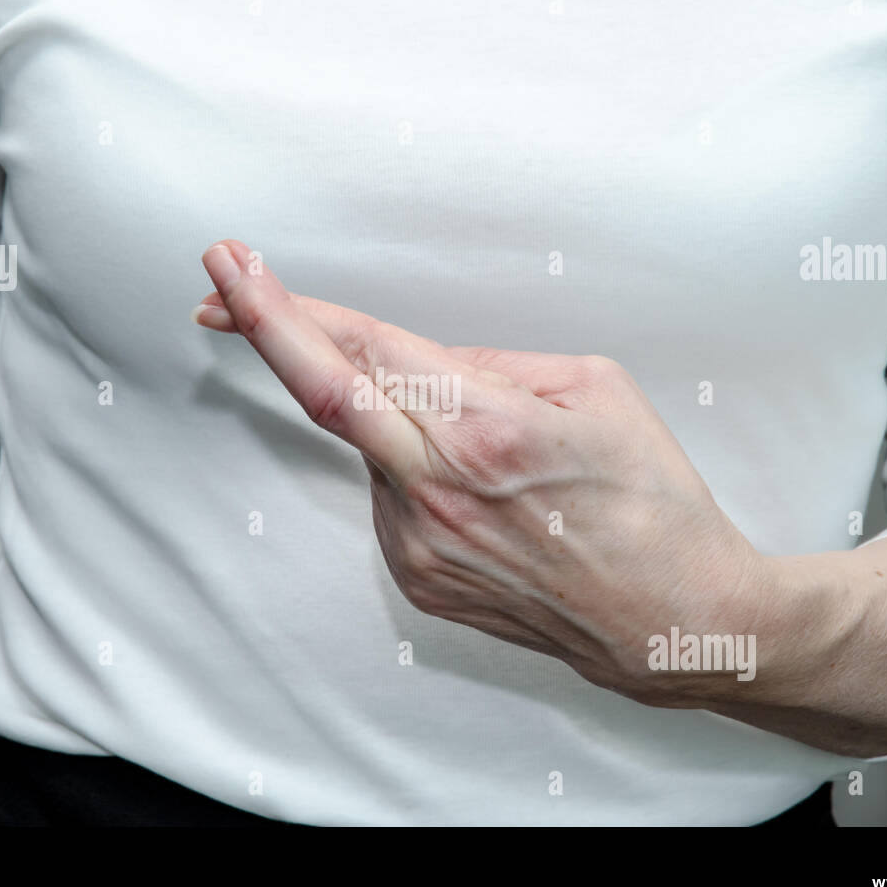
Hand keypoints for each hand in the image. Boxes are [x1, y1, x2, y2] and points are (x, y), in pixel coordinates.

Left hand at [194, 240, 778, 705]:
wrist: (671, 619)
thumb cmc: (650, 503)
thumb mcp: (594, 391)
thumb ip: (491, 364)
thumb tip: (418, 359)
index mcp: (487, 431)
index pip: (362, 352)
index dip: (286, 307)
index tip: (236, 267)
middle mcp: (438, 493)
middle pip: (321, 397)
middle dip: (260, 332)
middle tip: (215, 290)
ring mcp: (420, 545)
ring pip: (372, 446)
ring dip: (394, 417)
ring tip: (494, 447)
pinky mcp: (418, 578)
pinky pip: (392, 495)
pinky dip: (413, 466)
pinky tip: (482, 489)